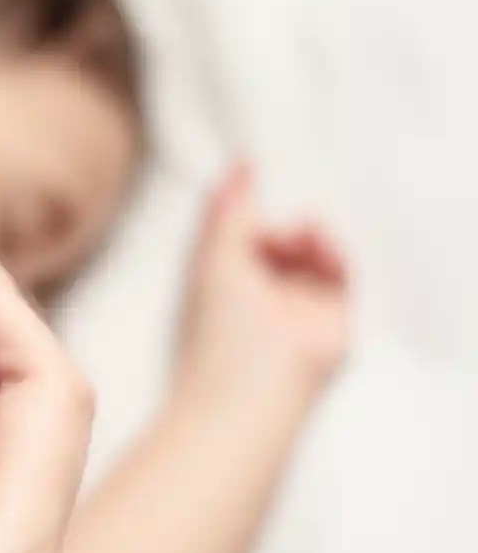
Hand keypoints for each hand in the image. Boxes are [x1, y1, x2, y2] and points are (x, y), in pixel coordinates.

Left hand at [177, 165, 349, 401]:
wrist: (250, 386)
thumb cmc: (215, 329)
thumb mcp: (213, 254)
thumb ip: (227, 209)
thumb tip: (236, 167)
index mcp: (220, 285)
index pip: (236, 236)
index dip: (242, 205)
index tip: (248, 167)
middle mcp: (258, 298)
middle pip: (276, 242)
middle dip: (276, 224)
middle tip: (272, 223)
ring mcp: (296, 310)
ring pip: (309, 254)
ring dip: (304, 234)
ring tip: (297, 232)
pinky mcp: (331, 320)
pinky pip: (339, 274)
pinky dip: (332, 251)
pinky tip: (319, 241)